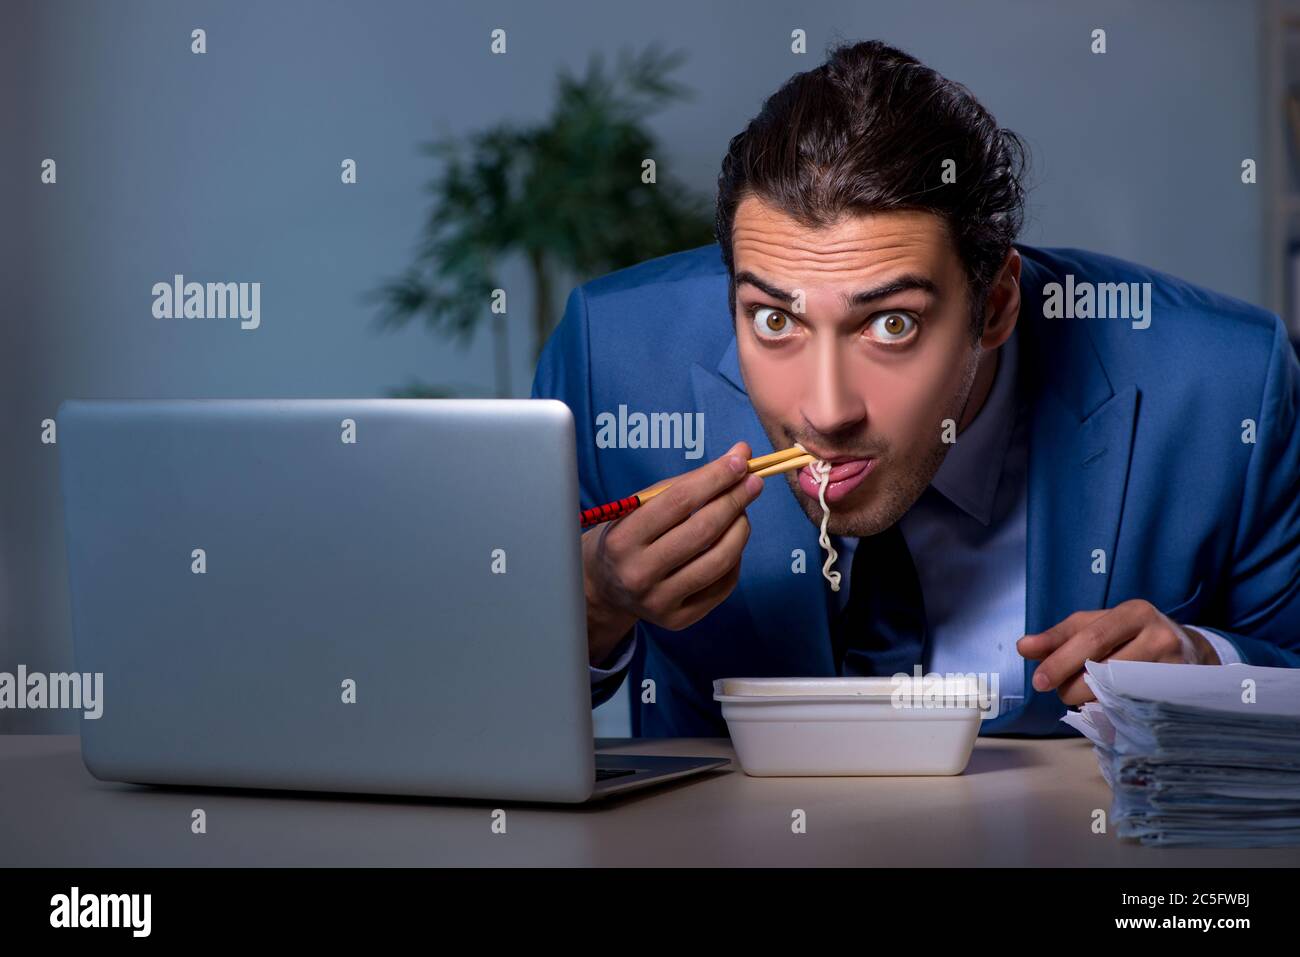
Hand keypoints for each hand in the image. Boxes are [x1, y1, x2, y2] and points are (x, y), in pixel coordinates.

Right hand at [582, 441, 761, 666]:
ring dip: (740, 528)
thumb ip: (688, 483)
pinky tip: (730, 541)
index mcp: (622, 540)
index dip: (713, 478)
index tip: (739, 461)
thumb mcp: (641, 506)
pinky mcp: (679, 620)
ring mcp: (660, 602)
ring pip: (719, 560)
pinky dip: (734, 557)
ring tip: (743, 511)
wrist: (605, 587)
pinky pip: (723, 584)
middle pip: (702, 531)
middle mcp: (638, 574)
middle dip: (735, 500)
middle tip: (754, 482)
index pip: (678, 502)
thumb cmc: (629, 536)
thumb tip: (739, 457)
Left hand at [1016, 599, 1220, 705]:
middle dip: (1072, 685)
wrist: (1190, 651)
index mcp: (1134, 612)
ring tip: (1082, 696)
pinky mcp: (1183, 693)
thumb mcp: (1097, 627)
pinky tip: (1105, 707)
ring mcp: (1175, 666)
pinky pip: (1137, 708)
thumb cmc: (1131, 636)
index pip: (1090, 638)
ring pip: (1120, 692)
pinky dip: (1113, 711)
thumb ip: (1060, 637)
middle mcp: (1159, 635)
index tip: (1038, 680)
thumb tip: (1024, 647)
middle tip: (1058, 692)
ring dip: (1091, 699)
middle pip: (1104, 667)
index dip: (1060, 660)